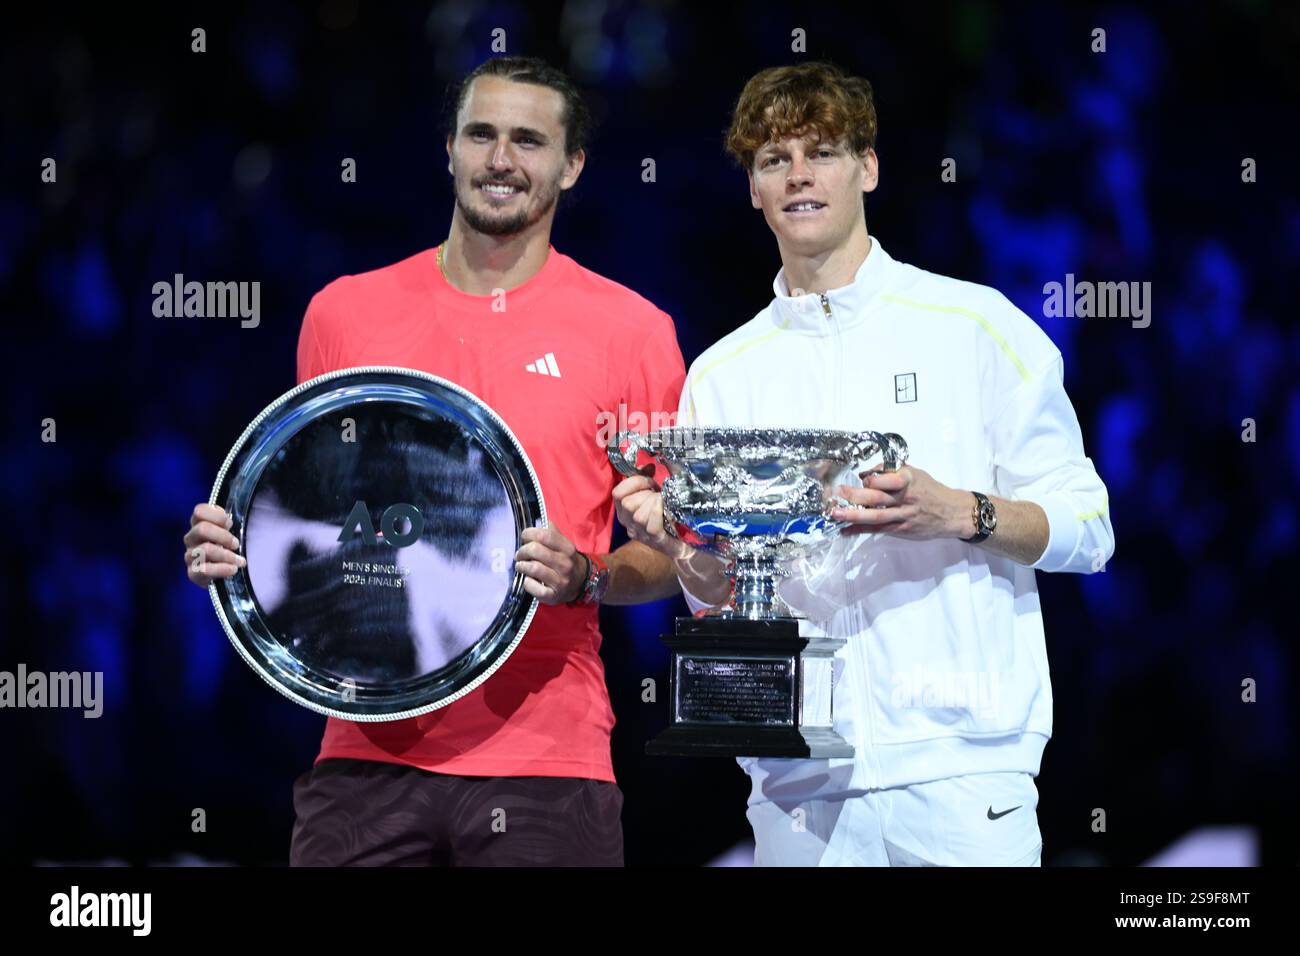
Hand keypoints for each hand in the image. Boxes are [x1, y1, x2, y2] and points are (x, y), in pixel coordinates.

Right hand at [184, 503, 245, 585]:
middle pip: (202, 529)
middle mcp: (191, 538)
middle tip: (236, 544)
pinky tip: (233, 569)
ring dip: (226, 555)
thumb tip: (229, 521)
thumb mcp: (229, 533)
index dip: (217, 515)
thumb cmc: (227, 549)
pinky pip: (204, 570)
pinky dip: (221, 569)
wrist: (221, 575)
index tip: (230, 524)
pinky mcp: (192, 573)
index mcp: (198, 524)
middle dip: (223, 536)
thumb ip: (227, 523)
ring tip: (240, 561)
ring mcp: (190, 556)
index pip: (199, 511)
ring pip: (205, 550)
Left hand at [515, 526, 585, 604]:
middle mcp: (565, 564)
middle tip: (519, 554)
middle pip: (536, 550)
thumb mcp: (563, 544)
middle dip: (522, 551)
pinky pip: (534, 588)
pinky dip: (527, 583)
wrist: (581, 583)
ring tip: (520, 565)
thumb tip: (540, 518)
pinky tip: (527, 579)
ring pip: (534, 569)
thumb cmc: (566, 560)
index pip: (545, 535)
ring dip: (522, 566)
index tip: (524, 537)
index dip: (529, 533)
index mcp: (567, 548)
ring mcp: (560, 581)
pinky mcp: (553, 596)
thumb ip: (552, 531)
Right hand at [613, 467, 689, 558]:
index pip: (617, 493)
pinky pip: (651, 527)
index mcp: (624, 509)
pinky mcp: (655, 541)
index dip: (633, 482)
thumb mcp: (654, 491)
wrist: (683, 537)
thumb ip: (647, 477)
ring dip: (653, 504)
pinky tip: (665, 508)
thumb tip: (648, 465)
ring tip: (663, 502)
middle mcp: (628, 523)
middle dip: (645, 493)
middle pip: (628, 503)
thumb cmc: (665, 512)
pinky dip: (658, 514)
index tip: (649, 480)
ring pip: (638, 515)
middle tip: (658, 493)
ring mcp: (640, 534)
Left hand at [830, 465, 972, 539]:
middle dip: (854, 496)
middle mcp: (905, 497)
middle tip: (837, 494)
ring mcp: (903, 515)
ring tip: (836, 514)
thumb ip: (891, 472)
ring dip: (853, 515)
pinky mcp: (902, 529)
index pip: (884, 478)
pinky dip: (861, 530)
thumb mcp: (915, 474)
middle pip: (876, 497)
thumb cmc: (931, 491)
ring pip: (876, 515)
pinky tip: (846, 530)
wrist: (952, 513)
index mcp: (908, 479)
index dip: (869, 479)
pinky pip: (878, 529)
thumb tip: (866, 474)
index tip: (861, 479)